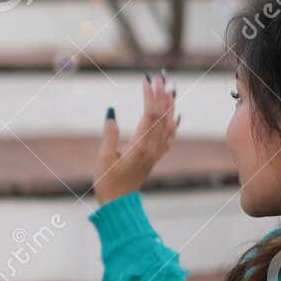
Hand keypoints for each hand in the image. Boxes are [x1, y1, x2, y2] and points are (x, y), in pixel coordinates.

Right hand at [95, 71, 179, 204]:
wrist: (118, 203)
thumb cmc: (107, 181)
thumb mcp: (104, 157)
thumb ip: (109, 134)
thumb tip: (111, 112)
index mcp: (140, 147)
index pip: (149, 115)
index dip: (149, 96)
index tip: (146, 81)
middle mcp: (152, 148)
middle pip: (162, 116)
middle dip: (160, 95)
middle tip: (159, 77)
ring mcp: (156, 153)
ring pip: (169, 125)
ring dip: (169, 106)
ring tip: (169, 90)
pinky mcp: (155, 157)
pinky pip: (170, 137)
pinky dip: (174, 124)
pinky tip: (176, 116)